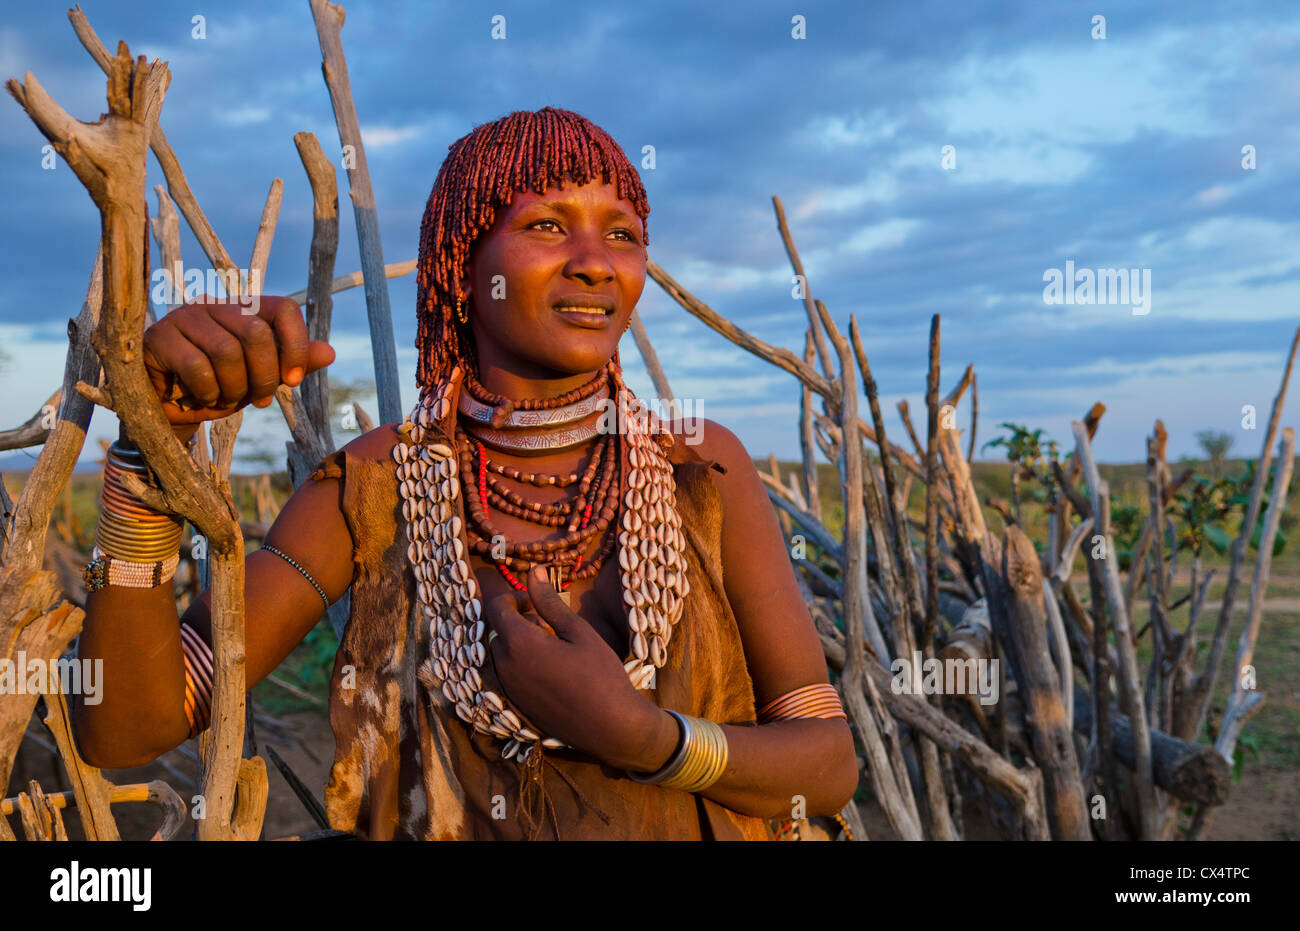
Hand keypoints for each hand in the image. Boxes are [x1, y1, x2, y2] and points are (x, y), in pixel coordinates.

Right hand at [143, 295, 334, 427]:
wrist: (169, 410)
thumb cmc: (220, 388)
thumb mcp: (262, 380)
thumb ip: (293, 365)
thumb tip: (330, 353)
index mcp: (245, 310)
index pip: (284, 309)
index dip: (296, 345)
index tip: (294, 381)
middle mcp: (216, 305)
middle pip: (256, 334)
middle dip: (264, 377)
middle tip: (259, 400)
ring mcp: (185, 317)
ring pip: (226, 352)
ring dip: (233, 389)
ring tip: (225, 399)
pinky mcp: (159, 337)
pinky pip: (196, 366)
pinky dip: (207, 392)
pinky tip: (202, 398)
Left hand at [483, 566, 675, 770]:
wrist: (608, 726)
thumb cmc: (600, 673)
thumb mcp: (578, 631)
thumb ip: (550, 601)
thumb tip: (534, 571)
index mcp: (519, 643)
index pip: (495, 608)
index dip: (514, 598)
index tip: (536, 602)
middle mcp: (505, 666)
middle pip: (497, 631)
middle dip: (518, 622)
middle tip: (550, 627)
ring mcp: (508, 688)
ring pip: (501, 653)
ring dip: (519, 644)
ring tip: (552, 649)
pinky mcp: (514, 704)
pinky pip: (507, 674)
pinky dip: (521, 665)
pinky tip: (550, 671)